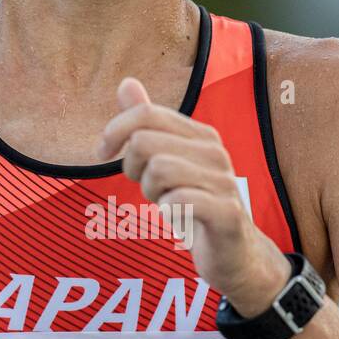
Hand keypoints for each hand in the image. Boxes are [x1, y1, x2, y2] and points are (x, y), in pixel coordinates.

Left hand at [97, 78, 291, 313]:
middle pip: (145, 141)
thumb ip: (148, 124)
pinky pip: (180, 200)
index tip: (102, 153)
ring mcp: (224, 182)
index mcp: (200, 135)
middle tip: (149, 189)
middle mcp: (215, 152)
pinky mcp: (226, 213)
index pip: (147, 114)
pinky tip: (178, 219)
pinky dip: (168, 211)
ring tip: (167, 204)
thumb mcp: (169, 160)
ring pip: (159, 169)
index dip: (115, 131)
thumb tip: (126, 82)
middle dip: (132, 168)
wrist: (236, 255)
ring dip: (151, 193)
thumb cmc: (196, 205)